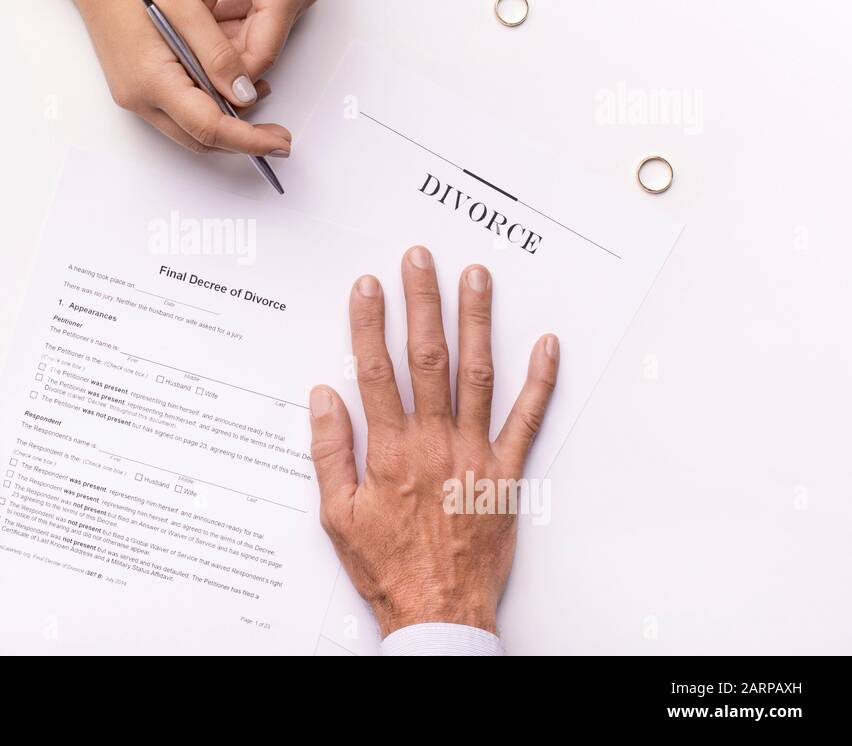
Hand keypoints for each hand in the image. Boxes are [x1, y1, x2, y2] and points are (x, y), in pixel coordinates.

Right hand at [9, 0, 291, 156]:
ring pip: (191, 132)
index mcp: (153, 81)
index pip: (209, 127)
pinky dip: (208, 111)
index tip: (280, 143)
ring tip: (258, 97)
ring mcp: (136, 100)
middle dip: (243, 142)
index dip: (249, 140)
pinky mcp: (138, 93)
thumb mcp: (190, 10)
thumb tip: (246, 96)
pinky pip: (179, 115)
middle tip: (280, 136)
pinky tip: (228, 88)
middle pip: (200, 140)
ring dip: (227, 127)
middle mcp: (141, 100)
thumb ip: (219, 56)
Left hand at [193, 0, 362, 78]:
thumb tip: (188, 18)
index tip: (200, 82)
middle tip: (186, 60)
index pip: (260, 55)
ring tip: (190, 38)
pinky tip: (209, 14)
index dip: (230, 74)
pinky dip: (238, 18)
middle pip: (261, 49)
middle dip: (224, 59)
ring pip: (261, 32)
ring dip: (229, 37)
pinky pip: (264, 12)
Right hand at [309, 247, 559, 635]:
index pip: (375, 371)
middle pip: (426, 357)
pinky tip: (546, 344)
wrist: (438, 611)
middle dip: (421, 301)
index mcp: (389, 451)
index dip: (368, 323)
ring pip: (476, 374)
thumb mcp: (336, 514)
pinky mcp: (506, 472)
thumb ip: (328, 451)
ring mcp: (475, 454)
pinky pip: (527, 419)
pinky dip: (540, 380)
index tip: (367, 285)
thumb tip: (323, 398)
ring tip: (475, 277)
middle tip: (420, 258)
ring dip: (475, 320)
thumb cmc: (386, 566)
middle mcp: (434, 442)